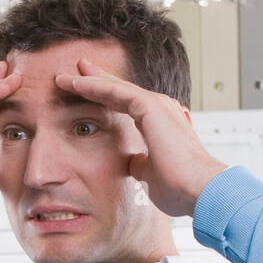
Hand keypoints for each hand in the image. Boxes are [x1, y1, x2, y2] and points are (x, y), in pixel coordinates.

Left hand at [54, 58, 226, 216]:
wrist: (198, 190)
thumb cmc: (180, 187)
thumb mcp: (151, 174)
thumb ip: (140, 163)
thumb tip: (131, 162)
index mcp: (160, 123)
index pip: (126, 104)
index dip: (104, 96)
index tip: (84, 91)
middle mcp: (160, 109)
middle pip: (120, 90)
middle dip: (95, 81)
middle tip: (72, 72)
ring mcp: (156, 106)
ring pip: (115, 88)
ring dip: (88, 81)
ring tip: (64, 77)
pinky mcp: (150, 107)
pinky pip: (116, 92)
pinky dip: (94, 86)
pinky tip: (75, 84)